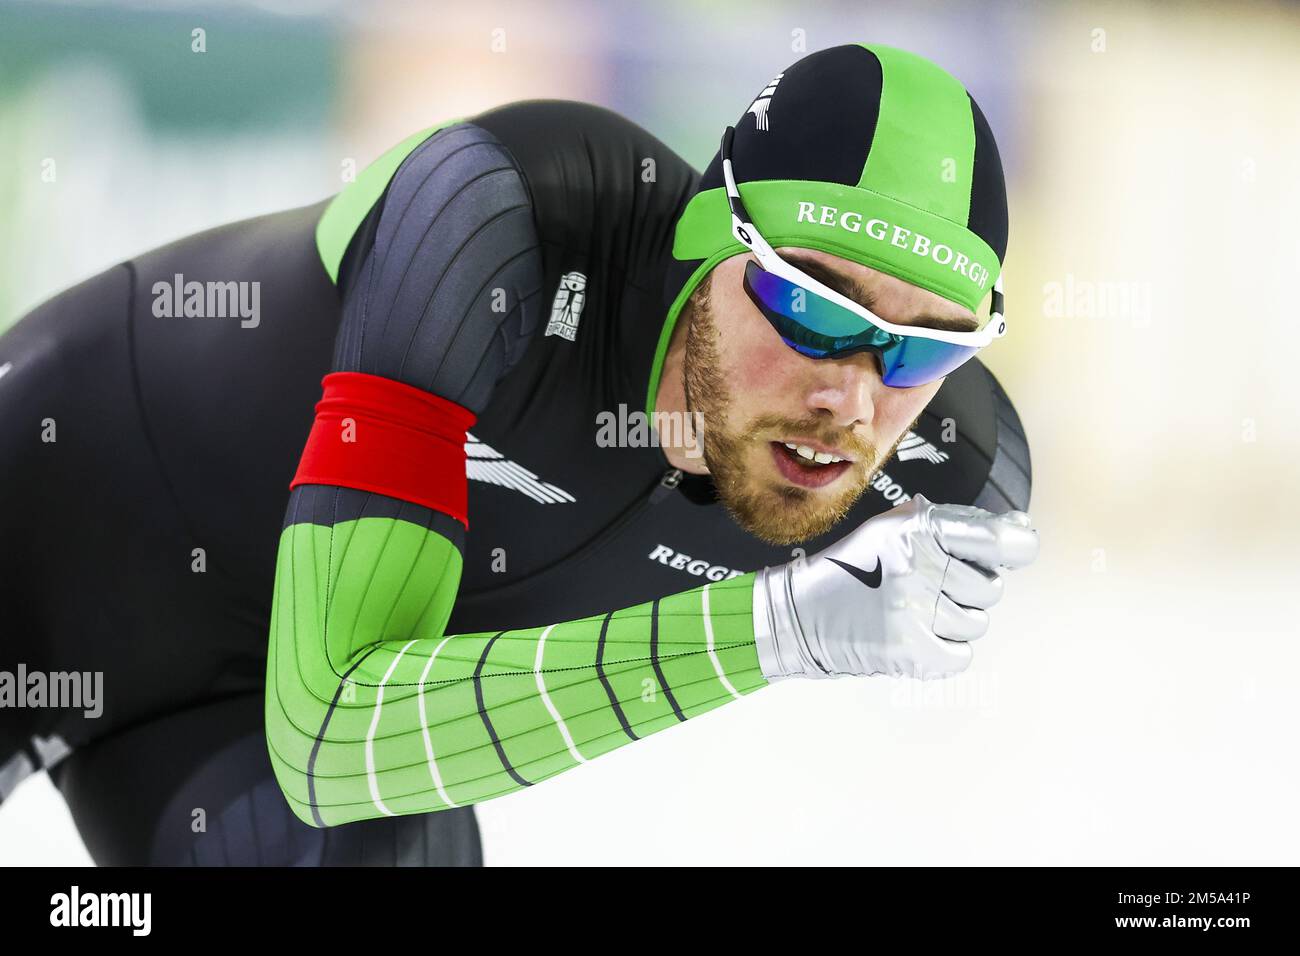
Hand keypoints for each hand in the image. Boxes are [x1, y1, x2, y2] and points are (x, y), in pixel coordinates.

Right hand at [752, 495, 1038, 679]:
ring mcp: (914, 611)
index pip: (999, 541)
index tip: (1016, 549)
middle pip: (990, 588)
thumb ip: (954, 525)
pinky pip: (962, 655)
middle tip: (930, 588)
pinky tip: (917, 635)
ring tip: (916, 613)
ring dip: (954, 622)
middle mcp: (918, 567)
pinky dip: (944, 650)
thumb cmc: (853, 567)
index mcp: (916, 529)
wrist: (799, 616)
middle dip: (968, 590)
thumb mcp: (892, 528)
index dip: (1018, 546)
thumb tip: (1020, 528)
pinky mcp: (910, 651)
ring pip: (977, 623)